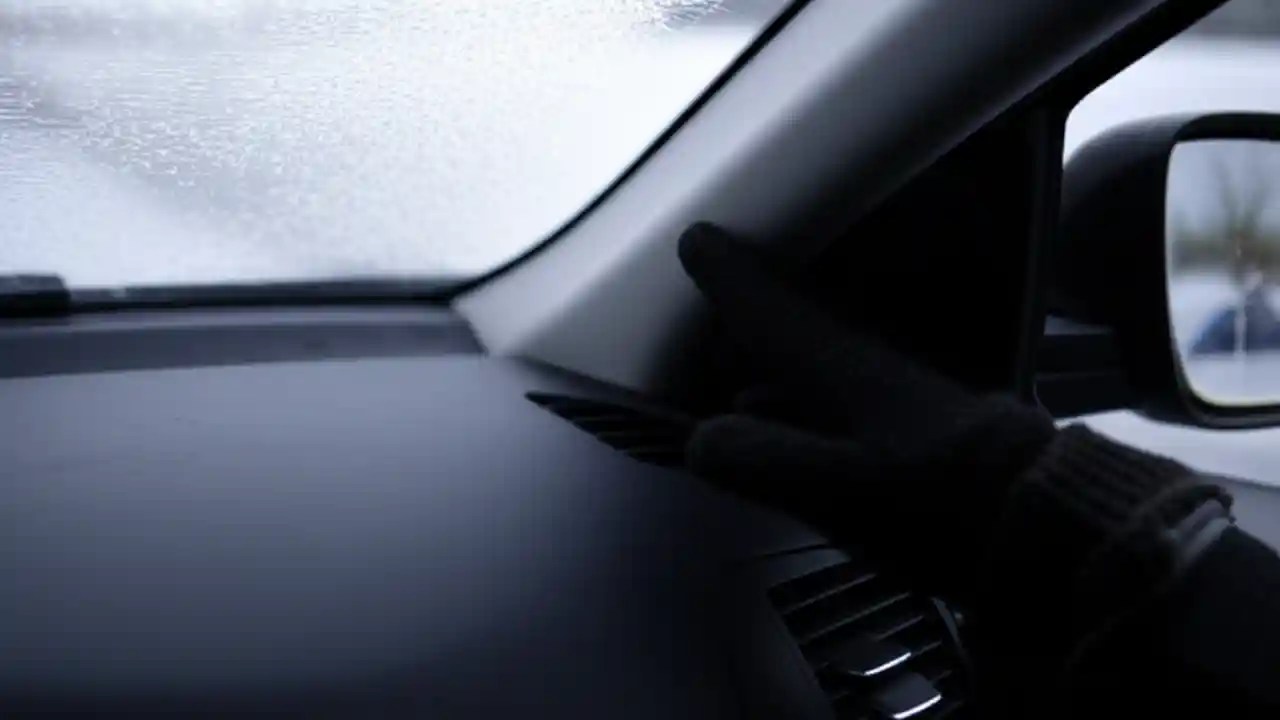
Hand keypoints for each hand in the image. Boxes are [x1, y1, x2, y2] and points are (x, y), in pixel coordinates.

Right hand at [678, 223, 1056, 603]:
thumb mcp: (841, 490)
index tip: (699, 240)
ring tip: (739, 386)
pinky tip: (801, 432)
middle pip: (798, 326)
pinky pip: (846, 402)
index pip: (773, 312)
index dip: (732, 278)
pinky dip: (811, 407)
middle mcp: (872, 372)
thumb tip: (702, 440)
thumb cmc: (940, 504)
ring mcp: (901, 399)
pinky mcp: (923, 431)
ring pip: (823, 366)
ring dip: (779, 364)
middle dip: (755, 308)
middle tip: (720, 291)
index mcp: (845, 372)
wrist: (1043, 520)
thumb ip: (766, 461)